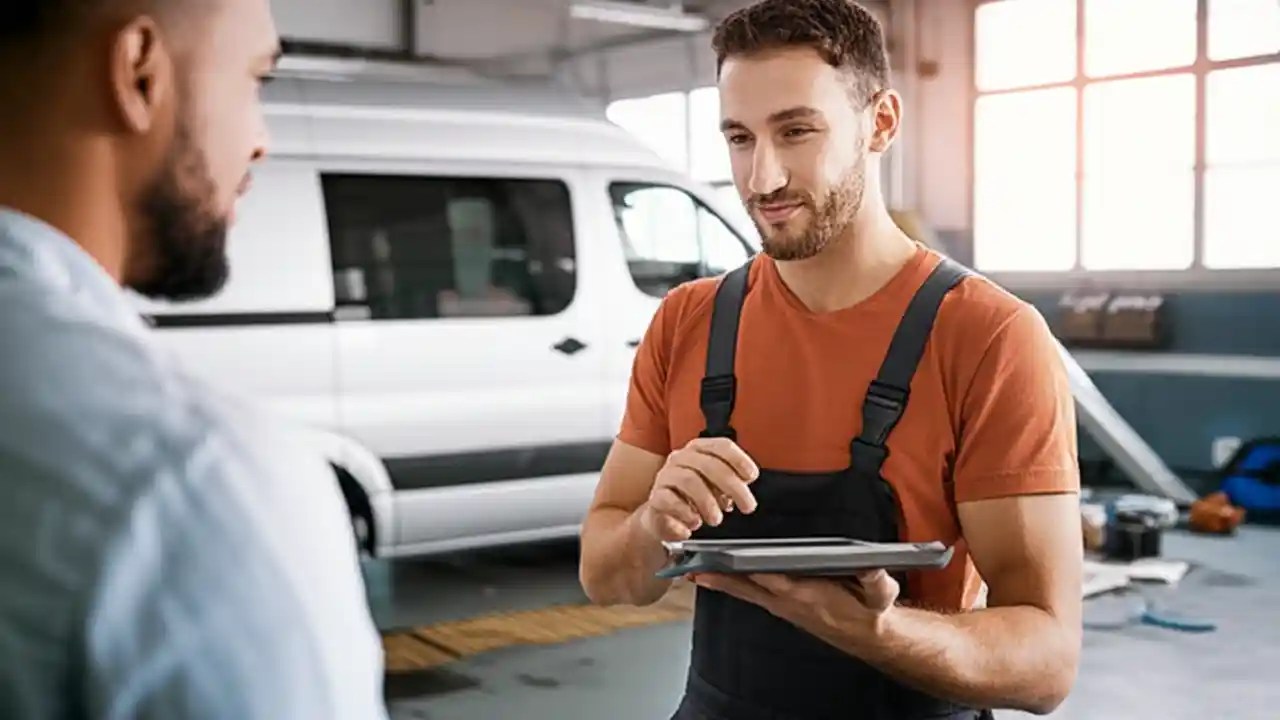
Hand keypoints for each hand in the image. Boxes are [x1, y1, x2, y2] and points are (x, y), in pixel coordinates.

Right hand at [638, 437, 759, 542]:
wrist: (664, 518)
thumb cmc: (694, 498)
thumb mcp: (716, 487)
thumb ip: (731, 483)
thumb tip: (742, 489)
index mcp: (699, 450)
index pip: (722, 446)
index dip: (739, 460)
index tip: (751, 477)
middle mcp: (681, 458)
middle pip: (709, 465)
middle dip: (733, 487)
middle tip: (748, 506)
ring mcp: (666, 476)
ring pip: (689, 481)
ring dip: (709, 503)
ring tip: (716, 519)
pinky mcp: (655, 497)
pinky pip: (670, 500)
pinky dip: (687, 513)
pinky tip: (694, 522)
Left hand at [690, 569, 899, 644]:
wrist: (867, 634)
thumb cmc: (870, 609)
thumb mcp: (881, 593)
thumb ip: (877, 580)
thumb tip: (872, 567)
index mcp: (809, 596)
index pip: (777, 581)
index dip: (755, 572)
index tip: (732, 563)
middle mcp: (790, 602)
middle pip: (750, 587)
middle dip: (723, 578)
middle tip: (694, 569)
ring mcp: (783, 606)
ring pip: (746, 591)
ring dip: (720, 582)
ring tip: (693, 571)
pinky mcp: (781, 606)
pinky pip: (750, 594)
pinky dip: (731, 585)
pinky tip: (714, 578)